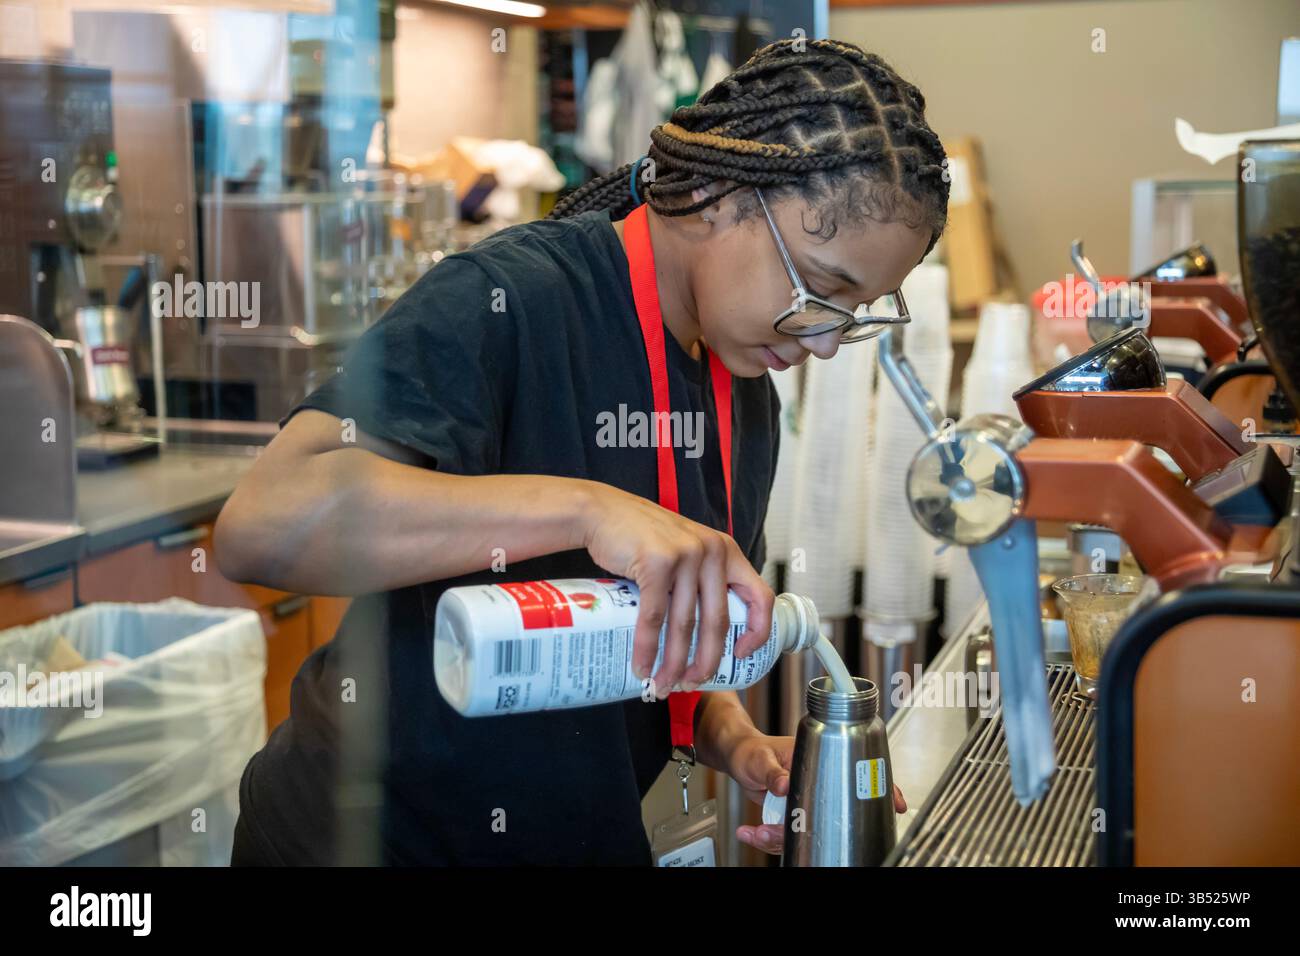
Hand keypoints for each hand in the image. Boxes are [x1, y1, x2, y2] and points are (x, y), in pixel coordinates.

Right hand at [581, 483, 773, 697]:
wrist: (602, 512)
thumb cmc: (642, 537)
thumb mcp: (686, 549)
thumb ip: (701, 578)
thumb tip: (706, 634)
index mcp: (726, 551)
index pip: (760, 596)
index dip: (758, 631)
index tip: (740, 655)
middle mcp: (712, 552)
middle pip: (718, 621)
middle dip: (705, 662)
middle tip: (692, 684)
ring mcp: (686, 555)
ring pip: (685, 624)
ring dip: (673, 662)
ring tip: (663, 684)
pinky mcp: (657, 563)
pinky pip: (655, 616)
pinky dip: (647, 647)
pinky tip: (642, 665)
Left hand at [728, 733, 907, 856]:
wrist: (736, 757)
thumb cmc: (751, 750)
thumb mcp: (761, 758)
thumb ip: (772, 772)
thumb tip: (783, 785)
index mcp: (815, 762)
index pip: (854, 774)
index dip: (879, 790)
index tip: (895, 803)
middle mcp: (814, 785)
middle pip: (831, 813)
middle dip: (810, 831)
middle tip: (778, 831)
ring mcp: (803, 803)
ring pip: (806, 831)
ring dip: (779, 838)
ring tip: (757, 832)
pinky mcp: (789, 816)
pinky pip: (785, 836)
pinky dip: (766, 839)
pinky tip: (750, 832)